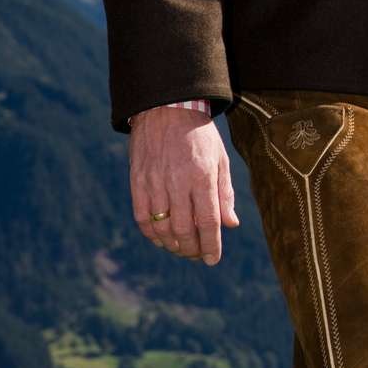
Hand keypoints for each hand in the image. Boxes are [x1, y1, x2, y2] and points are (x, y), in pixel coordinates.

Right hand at [129, 107, 239, 265]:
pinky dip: (151, 234)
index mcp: (203, 175)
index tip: (212, 260)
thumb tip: (230, 224)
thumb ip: (225, 192)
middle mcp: (178, 181)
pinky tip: (161, 238)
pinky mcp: (138, 181)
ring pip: (162, 229)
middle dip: (191, 249)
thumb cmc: (199, 134)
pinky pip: (142, 218)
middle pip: (183, 230)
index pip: (208, 221)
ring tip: (181, 248)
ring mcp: (155, 182)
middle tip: (196, 255)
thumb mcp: (219, 157)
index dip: (211, 245)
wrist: (166, 107)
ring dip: (172, 245)